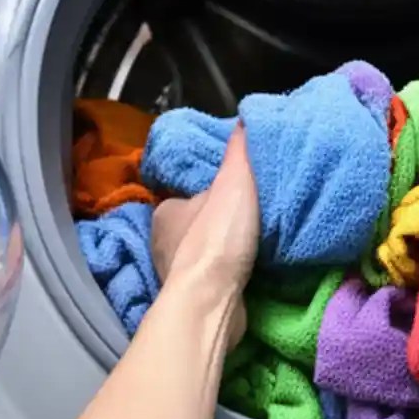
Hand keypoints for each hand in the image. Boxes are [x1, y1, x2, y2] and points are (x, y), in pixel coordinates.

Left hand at [150, 125, 258, 343]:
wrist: (211, 300)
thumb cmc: (217, 238)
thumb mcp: (234, 181)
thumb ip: (239, 151)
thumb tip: (245, 117)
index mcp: (165, 210)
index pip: (192, 193)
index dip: (215, 191)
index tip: (240, 193)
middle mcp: (163, 242)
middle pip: (199, 223)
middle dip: (221, 222)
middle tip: (253, 217)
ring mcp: (176, 273)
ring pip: (205, 252)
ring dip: (226, 250)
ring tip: (256, 244)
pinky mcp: (193, 299)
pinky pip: (213, 279)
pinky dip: (229, 274)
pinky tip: (249, 271)